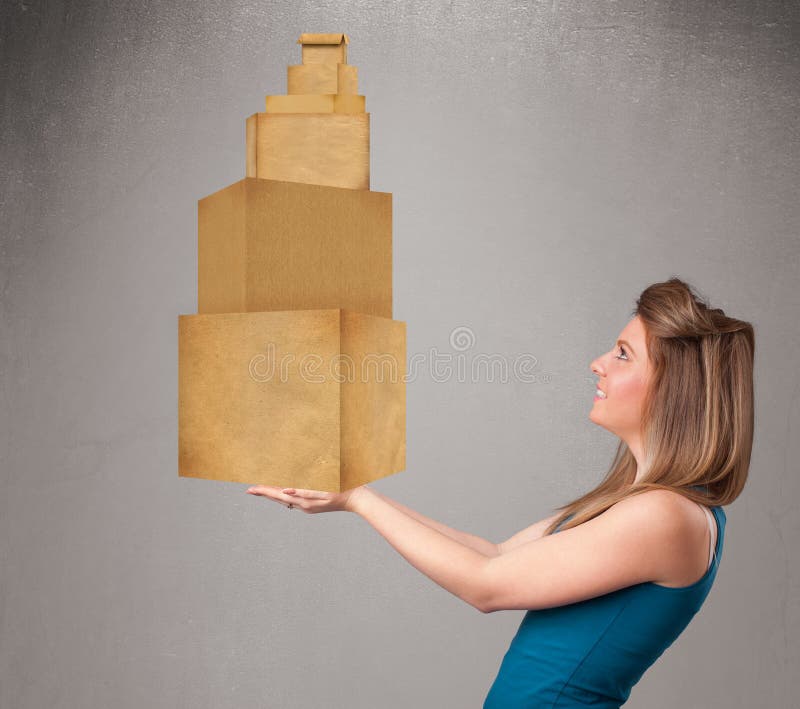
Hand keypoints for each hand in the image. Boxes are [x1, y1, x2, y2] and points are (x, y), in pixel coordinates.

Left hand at [246, 484, 369, 513]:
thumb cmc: (343, 490)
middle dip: (265, 493)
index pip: (279, 495)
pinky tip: (284, 493)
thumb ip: (304, 491)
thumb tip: (285, 491)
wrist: (357, 499)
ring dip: (273, 495)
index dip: (264, 491)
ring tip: (263, 491)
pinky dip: (284, 496)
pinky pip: (294, 501)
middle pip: (279, 499)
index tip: (250, 489)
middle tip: (250, 490)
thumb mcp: (324, 490)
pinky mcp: (313, 505)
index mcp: (305, 502)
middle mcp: (304, 506)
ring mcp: (309, 506)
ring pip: (285, 501)